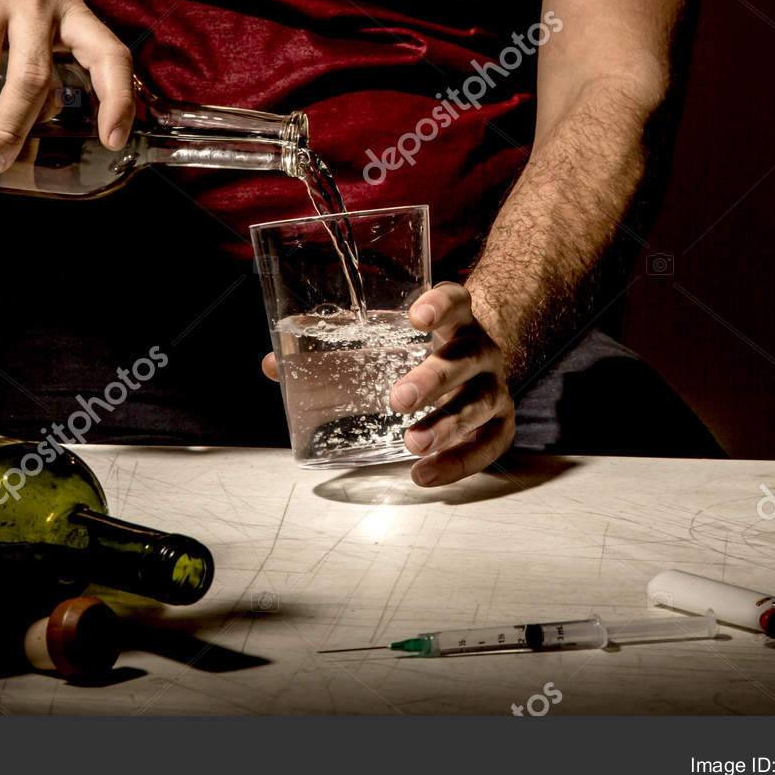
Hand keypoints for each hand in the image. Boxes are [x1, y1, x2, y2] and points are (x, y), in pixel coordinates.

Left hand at [259, 282, 515, 486]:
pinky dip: (461, 461)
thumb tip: (272, 365)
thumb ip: (334, 346)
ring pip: (479, 403)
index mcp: (455, 316)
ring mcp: (495, 384)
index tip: (417, 317)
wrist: (485, 348)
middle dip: (432, 380)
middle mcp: (481, 346)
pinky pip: (490, 442)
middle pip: (464, 359)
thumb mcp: (388, 332)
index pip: (455, 299)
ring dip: (447, 426)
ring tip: (412, 445)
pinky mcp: (501, 419)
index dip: (439, 305)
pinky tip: (427, 474)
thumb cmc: (426, 342)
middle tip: (398, 400)